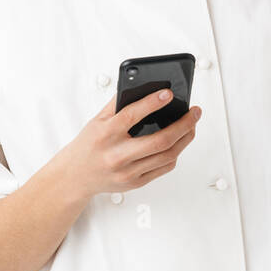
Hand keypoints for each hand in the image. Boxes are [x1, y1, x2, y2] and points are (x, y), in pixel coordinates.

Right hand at [51, 90, 201, 202]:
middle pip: (159, 141)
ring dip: (185, 138)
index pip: (132, 116)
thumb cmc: (89, 143)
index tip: (169, 93)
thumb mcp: (97, 120)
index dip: (152, 103)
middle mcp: (117, 155)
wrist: (75, 176)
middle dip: (183, 124)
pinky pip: (164, 167)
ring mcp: (128, 172)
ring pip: (167, 156)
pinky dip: (175, 152)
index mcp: (105, 134)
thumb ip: (118, 104)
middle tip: (195, 112)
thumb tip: (146, 87)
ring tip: (192, 125)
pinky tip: (180, 141)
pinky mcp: (136, 182)